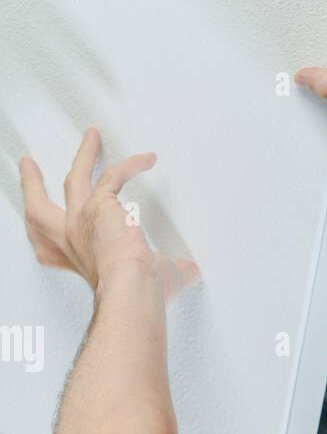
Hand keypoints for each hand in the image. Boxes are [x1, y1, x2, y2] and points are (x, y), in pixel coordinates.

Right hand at [20, 127, 200, 305]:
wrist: (131, 292)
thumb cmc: (136, 295)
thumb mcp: (152, 283)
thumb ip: (170, 273)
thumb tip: (190, 271)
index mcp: (78, 261)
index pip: (52, 251)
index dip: (47, 240)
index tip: (44, 235)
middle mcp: (72, 241)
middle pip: (40, 209)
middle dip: (33, 185)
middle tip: (30, 168)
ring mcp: (80, 222)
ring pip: (75, 179)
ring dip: (84, 155)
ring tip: (91, 138)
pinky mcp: (99, 205)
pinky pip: (114, 174)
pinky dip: (132, 164)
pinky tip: (148, 159)